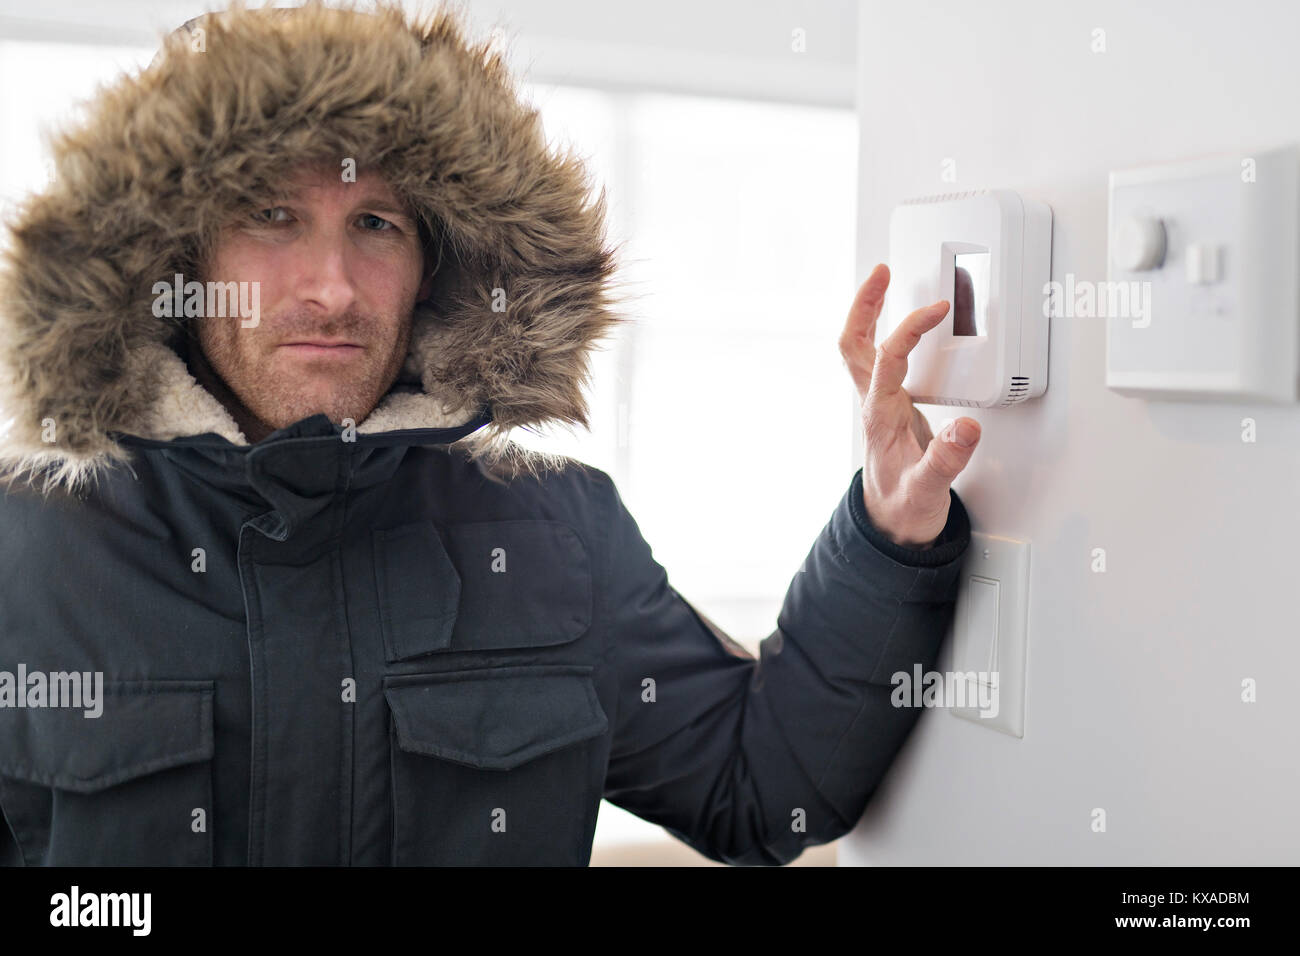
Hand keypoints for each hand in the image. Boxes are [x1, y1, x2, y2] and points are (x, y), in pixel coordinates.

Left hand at [839, 263, 980, 548]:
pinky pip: (880, 360)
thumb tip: (965, 427)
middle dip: (865, 305)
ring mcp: (879, 403)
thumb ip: (946, 459)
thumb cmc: (904, 507)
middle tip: (881, 273)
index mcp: (881, 416)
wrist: (892, 526)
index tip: (936, 311)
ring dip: (870, 314)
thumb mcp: (928, 490)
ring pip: (862, 349)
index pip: (889, 360)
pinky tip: (904, 326)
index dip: (910, 330)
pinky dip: (887, 334)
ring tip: (884, 282)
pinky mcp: (890, 407)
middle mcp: (874, 404)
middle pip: (855, 344)